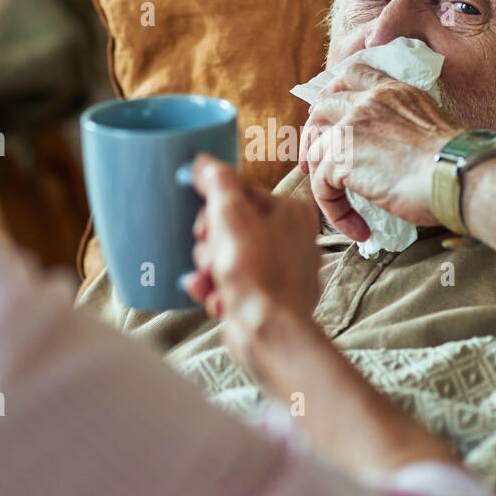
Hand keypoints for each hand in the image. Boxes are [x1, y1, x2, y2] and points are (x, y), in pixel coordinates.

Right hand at [184, 156, 459, 473]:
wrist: (269, 333)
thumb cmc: (257, 272)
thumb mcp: (230, 214)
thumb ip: (217, 181)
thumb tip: (203, 162)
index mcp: (292, 211)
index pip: (239, 193)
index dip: (213, 209)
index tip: (203, 224)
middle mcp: (291, 238)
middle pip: (229, 225)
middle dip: (208, 245)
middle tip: (209, 257)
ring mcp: (279, 270)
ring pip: (225, 256)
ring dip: (208, 269)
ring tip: (211, 282)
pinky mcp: (266, 298)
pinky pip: (230, 284)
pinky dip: (217, 292)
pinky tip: (214, 300)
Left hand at [299, 63, 459, 240]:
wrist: (455, 175)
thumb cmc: (454, 164)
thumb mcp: (430, 127)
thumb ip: (405, 126)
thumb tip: (393, 151)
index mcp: (393, 92)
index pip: (354, 74)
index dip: (334, 94)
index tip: (328, 118)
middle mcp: (369, 101)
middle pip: (323, 106)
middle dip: (313, 134)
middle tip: (314, 164)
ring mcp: (352, 125)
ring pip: (316, 150)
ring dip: (323, 181)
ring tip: (341, 209)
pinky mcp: (341, 156)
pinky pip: (321, 185)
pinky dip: (334, 210)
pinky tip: (358, 228)